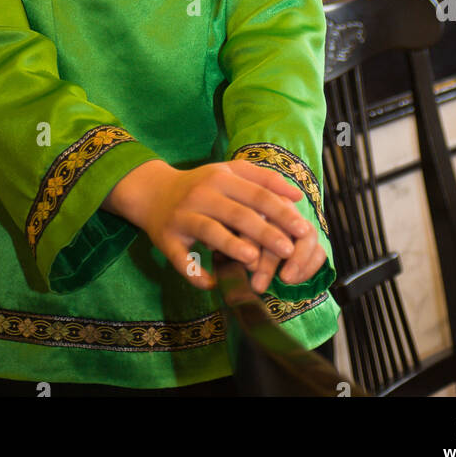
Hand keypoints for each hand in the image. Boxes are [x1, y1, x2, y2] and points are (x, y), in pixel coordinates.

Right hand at [108, 158, 316, 291]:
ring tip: (253, 260)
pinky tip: (212, 284)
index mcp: (221, 177)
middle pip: (238, 213)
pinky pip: (181, 258)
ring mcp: (183, 216)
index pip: (257, 194)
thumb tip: (297, 196)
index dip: (281, 212)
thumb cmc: (201, 184)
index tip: (302, 229)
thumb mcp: (229, 172)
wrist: (153, 192)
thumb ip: (263, 180)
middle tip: (288, 250)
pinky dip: (195, 272)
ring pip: (210, 231)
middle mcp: (202, 194)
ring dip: (232, 246)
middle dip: (265, 232)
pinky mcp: (166, 238)